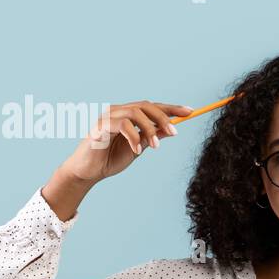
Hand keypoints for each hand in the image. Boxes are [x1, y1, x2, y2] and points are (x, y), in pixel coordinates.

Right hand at [63, 100, 192, 183]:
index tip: (190, 112)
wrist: (89, 172)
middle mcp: (118, 111)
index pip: (152, 107)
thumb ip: (151, 137)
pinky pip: (122, 125)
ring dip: (150, 129)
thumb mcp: (138, 148)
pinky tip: (137, 150)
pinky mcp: (100, 126)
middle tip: (175, 133)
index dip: (171, 108)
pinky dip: (134, 137)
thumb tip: (171, 129)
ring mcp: (108, 117)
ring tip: (156, 147)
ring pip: (135, 112)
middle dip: (163, 118)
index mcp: (128, 115)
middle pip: (146, 105)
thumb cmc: (110, 159)